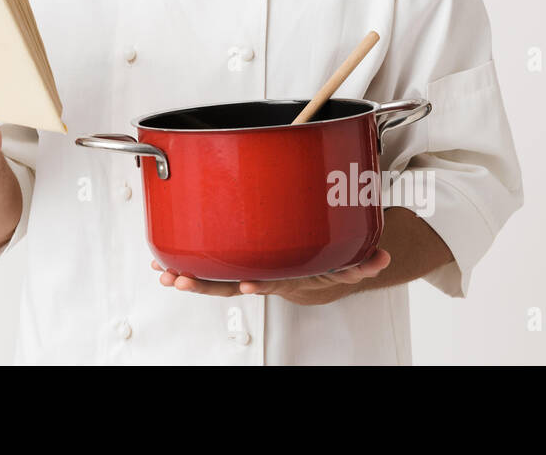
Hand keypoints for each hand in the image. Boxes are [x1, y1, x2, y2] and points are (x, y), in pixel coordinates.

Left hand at [151, 249, 391, 305]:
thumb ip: (364, 262)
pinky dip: (183, 265)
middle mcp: (262, 279)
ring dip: (185, 277)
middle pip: (228, 287)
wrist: (312, 281)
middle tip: (178, 280)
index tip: (244, 285)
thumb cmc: (322, 265)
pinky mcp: (234, 265)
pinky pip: (206, 269)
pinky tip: (161, 259)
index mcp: (286, 277)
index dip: (257, 284)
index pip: (271, 282)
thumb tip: (384, 258)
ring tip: (162, 272)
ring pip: (211, 282)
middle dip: (201, 284)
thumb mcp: (346, 264)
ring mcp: (246, 274)